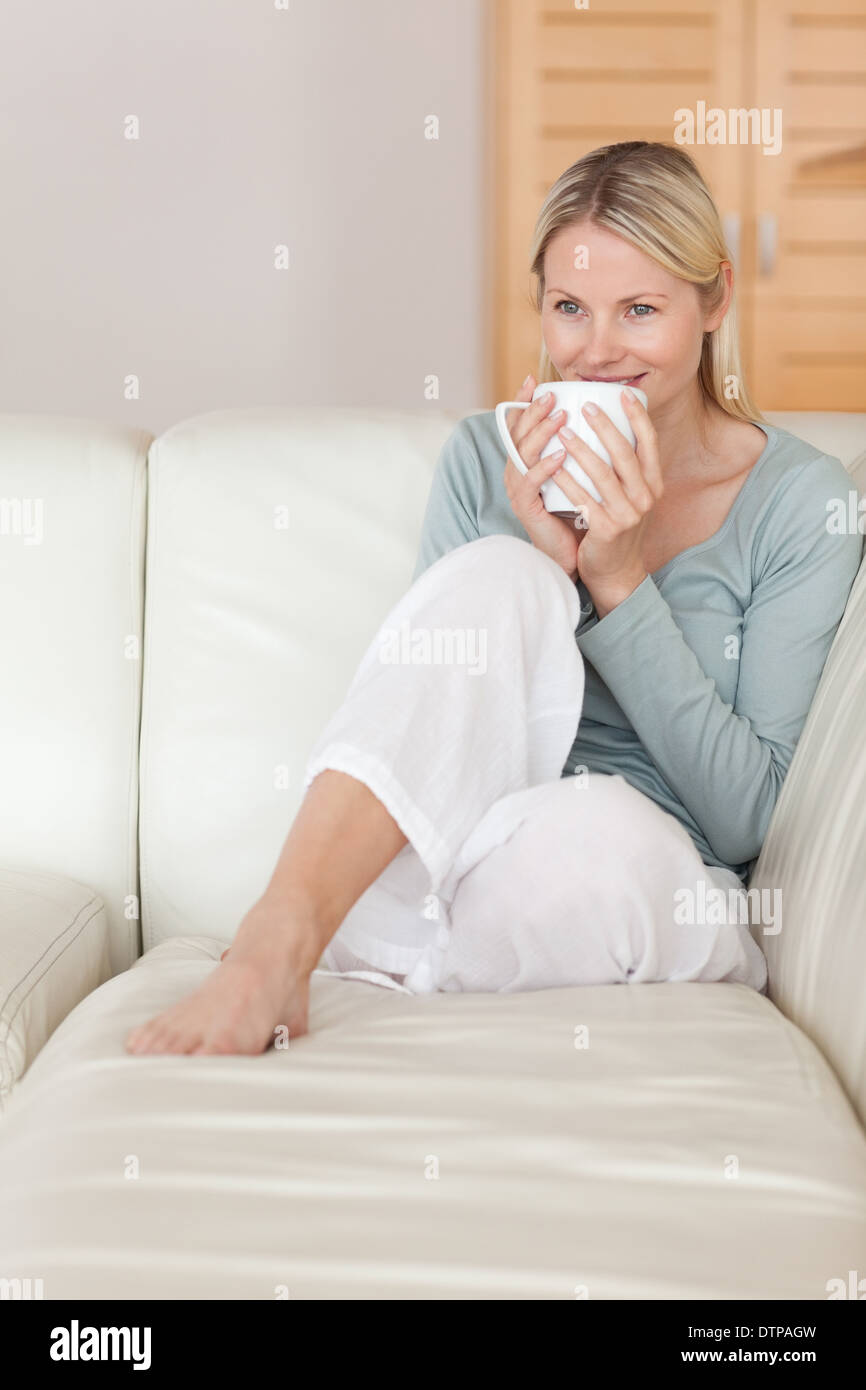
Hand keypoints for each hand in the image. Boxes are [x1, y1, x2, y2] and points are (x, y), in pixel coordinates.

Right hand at [503, 373, 589, 579]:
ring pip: (522, 455)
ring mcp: (519, 490)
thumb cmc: (576, 510)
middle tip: (551, 395)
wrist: (573, 552)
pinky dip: (544, 468)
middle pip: (517, 434)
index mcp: (527, 460)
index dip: (523, 402)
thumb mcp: (577, 473)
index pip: (520, 424)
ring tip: (558, 418)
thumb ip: (579, 447)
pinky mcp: (525, 508)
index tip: (533, 380)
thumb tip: (601, 415)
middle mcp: (518, 471)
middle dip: (533, 411)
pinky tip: (559, 456)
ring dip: (540, 434)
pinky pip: (531, 484)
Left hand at [548, 388, 662, 615]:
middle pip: (625, 453)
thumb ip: (628, 471)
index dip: (638, 417)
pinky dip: (567, 482)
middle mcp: (645, 497)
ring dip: (580, 450)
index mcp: (653, 484)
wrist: (617, 572)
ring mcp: (628, 514)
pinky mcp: (608, 530)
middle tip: (586, 405)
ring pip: (603, 475)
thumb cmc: (619, 528)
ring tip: (562, 431)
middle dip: (605, 426)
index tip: (623, 393)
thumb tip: (615, 429)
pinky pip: (584, 499)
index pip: (649, 443)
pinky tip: (552, 467)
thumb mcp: (633, 498)